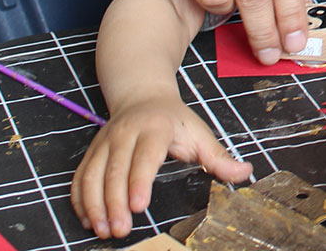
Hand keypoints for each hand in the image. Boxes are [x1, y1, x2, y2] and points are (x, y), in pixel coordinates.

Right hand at [70, 95, 250, 237]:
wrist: (142, 95)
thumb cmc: (175, 120)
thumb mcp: (200, 133)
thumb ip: (219, 157)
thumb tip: (245, 173)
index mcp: (155, 128)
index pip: (145, 156)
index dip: (140, 181)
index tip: (139, 206)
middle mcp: (125, 133)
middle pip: (115, 170)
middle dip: (115, 203)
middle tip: (121, 230)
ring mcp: (104, 142)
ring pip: (92, 174)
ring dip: (94, 205)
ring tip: (103, 229)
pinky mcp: (91, 151)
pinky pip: (80, 176)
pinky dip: (80, 199)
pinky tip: (88, 219)